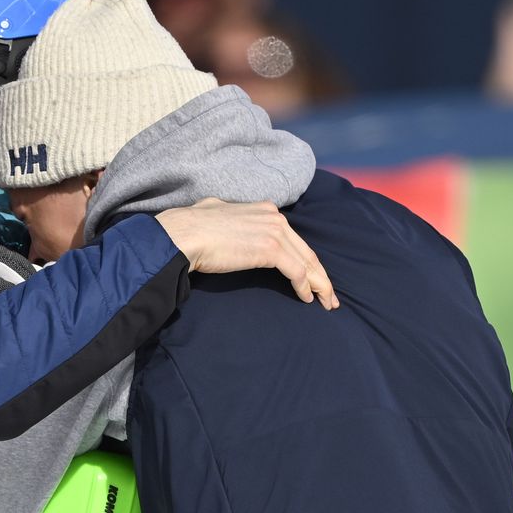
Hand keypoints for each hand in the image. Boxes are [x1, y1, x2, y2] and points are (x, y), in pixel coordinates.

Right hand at [155, 198, 338, 308]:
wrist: (183, 235)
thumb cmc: (191, 227)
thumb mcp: (216, 213)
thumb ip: (230, 217)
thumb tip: (225, 219)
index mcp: (264, 209)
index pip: (293, 238)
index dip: (305, 259)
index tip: (311, 276)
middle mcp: (274, 217)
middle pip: (306, 250)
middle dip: (320, 274)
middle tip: (328, 295)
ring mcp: (274, 232)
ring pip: (307, 262)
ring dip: (319, 285)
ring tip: (325, 302)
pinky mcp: (271, 249)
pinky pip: (296, 272)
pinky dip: (305, 287)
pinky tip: (306, 299)